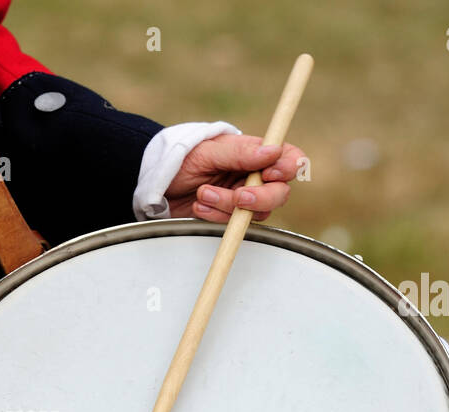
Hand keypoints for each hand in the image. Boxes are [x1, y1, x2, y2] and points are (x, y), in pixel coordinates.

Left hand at [163, 133, 305, 221]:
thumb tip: (272, 150)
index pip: (289, 159)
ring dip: (228, 206)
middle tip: (238, 196)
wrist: (159, 183)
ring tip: (203, 193)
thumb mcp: (208, 151)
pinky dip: (217, 217)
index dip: (288, 168)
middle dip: (260, 197)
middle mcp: (255, 177)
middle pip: (279, 193)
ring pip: (257, 212)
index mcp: (255, 153)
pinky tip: (200, 206)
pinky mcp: (229, 217)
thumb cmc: (183, 159)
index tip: (271, 173)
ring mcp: (243, 198)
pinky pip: (235, 224)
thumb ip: (240, 152)